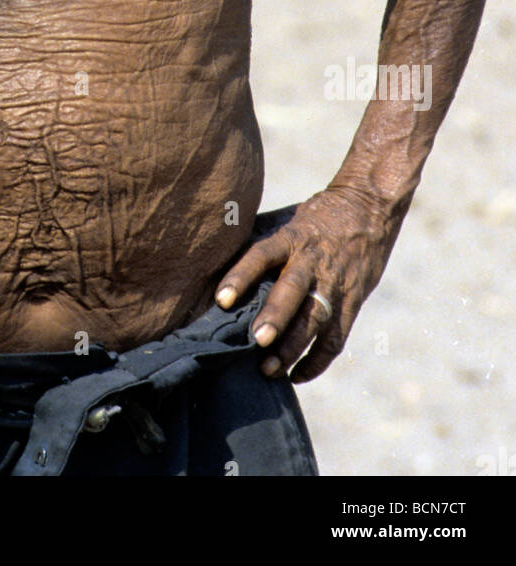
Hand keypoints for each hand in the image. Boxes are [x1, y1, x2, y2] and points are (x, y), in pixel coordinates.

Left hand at [216, 188, 399, 382]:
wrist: (369, 207)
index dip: (241, 276)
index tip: (222, 299)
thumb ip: (258, 238)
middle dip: (276, 317)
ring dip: (294, 348)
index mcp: (292, 237)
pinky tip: (297, 375)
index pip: (262, 255)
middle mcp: (312, 261)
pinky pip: (336, 337)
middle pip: (293, 290)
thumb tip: (213, 255)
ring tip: (270, 369)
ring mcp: (335, 283)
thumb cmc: (315, 217)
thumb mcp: (286, 220)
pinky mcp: (353, 301)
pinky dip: (318, 361)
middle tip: (257, 340)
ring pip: (315, 319)